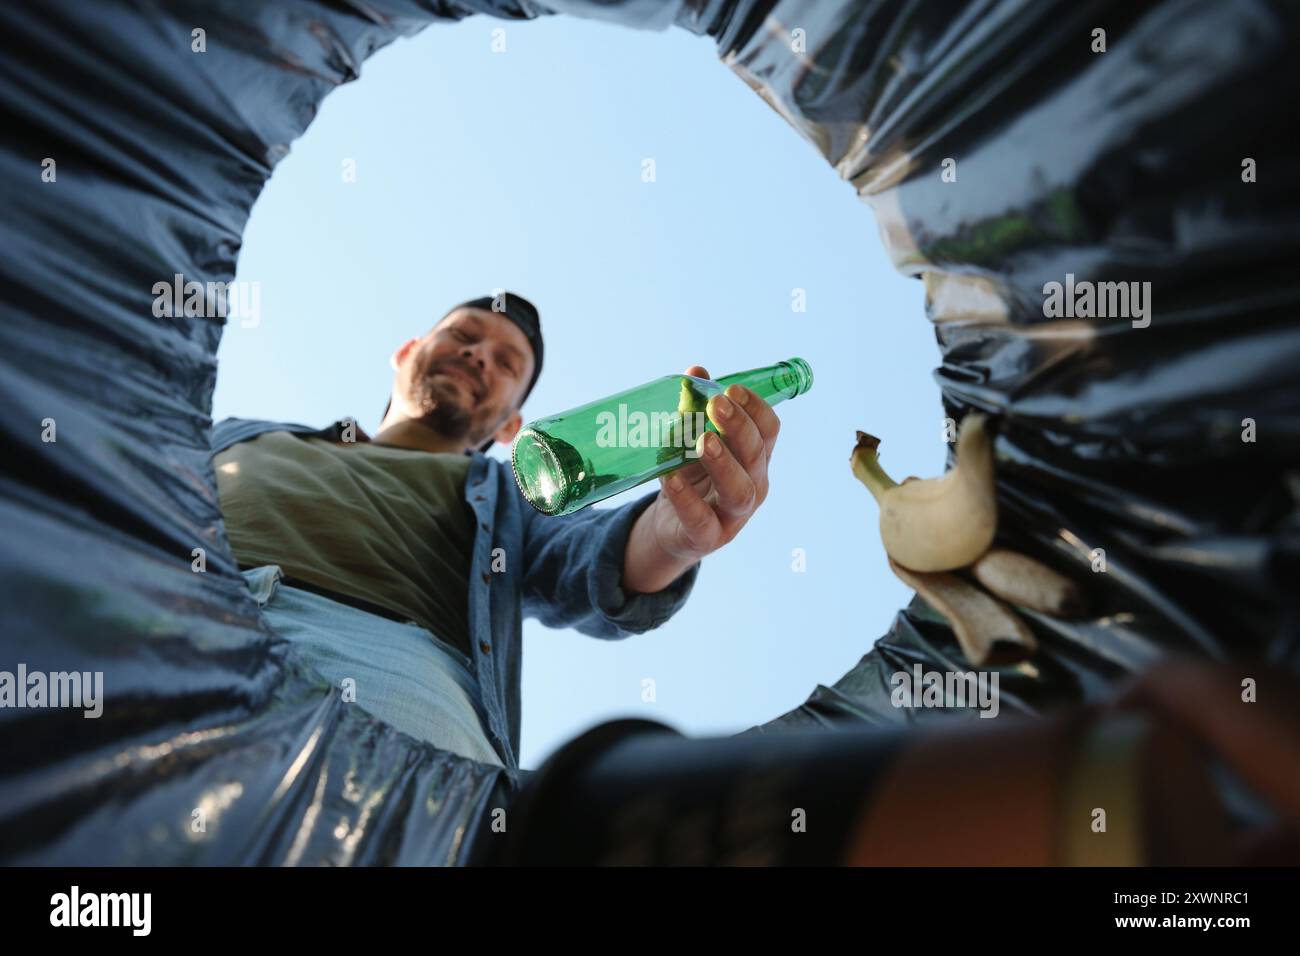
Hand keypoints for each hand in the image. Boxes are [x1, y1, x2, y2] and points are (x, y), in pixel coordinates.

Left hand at [647, 364, 779, 563]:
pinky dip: (687, 499)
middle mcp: (753, 485)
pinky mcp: (708, 536)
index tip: (732, 389)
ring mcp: (733, 515)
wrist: (672, 527)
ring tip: (703, 441)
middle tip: (717, 405)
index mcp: (755, 458)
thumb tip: (695, 372)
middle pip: (756, 456)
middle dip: (739, 428)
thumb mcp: (692, 440)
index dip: (755, 409)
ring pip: (739, 491)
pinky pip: (701, 520)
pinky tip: (673, 478)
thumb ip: (694, 408)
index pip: (769, 431)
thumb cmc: (691, 476)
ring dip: (723, 463)